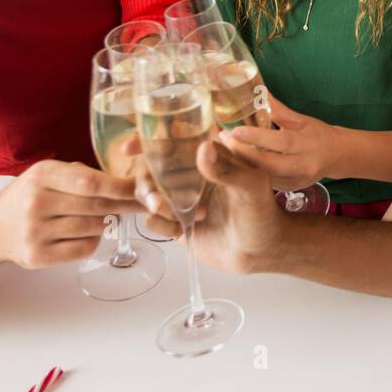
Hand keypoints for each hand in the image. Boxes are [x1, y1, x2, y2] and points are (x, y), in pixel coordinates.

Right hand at [0, 159, 146, 269]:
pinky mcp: (37, 256)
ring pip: (92, 228)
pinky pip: (83, 249)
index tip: (143, 188)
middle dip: (125, 205)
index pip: (90, 183)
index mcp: (42, 176)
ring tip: (104, 217)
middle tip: (144, 204)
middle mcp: (36, 203)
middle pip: (95, 206)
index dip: (121, 187)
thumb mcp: (49, 175)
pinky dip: (93, 241)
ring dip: (106, 223)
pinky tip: (86, 233)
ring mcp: (35, 232)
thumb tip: (127, 184)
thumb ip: (82, 176)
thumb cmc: (30, 196)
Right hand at [137, 132, 287, 273]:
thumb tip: (203, 148)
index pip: (172, 139)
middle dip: (146, 182)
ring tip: (178, 215)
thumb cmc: (263, 213)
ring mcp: (180, 197)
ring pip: (147, 193)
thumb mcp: (251, 188)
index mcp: (208, 155)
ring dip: (155, 204)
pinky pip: (152, 220)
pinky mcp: (175, 221)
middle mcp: (190, 173)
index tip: (128, 147)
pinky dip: (161, 224)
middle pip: (150, 167)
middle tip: (157, 201)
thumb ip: (228, 170)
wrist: (260, 252)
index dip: (147, 140)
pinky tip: (184, 229)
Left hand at [225, 92, 341, 189]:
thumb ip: (280, 110)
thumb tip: (261, 92)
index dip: (257, 137)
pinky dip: (253, 173)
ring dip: (244, 165)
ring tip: (226, 151)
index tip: (234, 131)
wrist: (338, 156)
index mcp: (307, 144)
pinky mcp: (292, 189)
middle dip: (244, 154)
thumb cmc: (319, 134)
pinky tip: (238, 163)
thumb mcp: (303, 120)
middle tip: (224, 141)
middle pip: (270, 164)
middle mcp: (304, 165)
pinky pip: (269, 183)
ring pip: (266, 177)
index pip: (280, 142)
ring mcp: (298, 180)